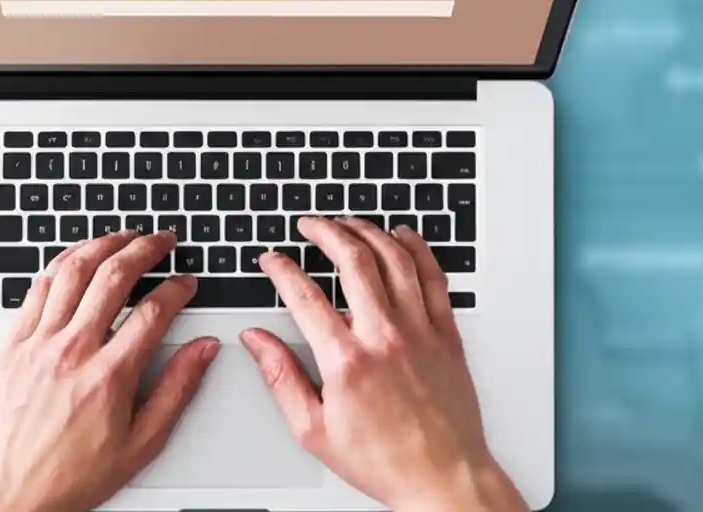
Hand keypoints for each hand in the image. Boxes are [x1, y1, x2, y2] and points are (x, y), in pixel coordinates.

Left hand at [0, 230, 217, 511]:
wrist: (14, 491)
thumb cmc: (74, 473)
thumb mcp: (143, 442)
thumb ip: (177, 389)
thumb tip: (204, 351)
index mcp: (108, 377)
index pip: (153, 312)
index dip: (176, 289)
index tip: (186, 283)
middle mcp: (72, 353)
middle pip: (113, 277)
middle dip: (144, 249)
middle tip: (161, 241)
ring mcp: (38, 345)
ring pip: (72, 272)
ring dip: (101, 245)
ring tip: (122, 237)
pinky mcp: (13, 344)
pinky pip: (37, 289)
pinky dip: (61, 265)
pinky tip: (76, 258)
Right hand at [242, 217, 525, 511]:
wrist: (443, 479)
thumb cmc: (384, 461)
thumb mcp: (313, 429)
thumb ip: (280, 377)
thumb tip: (256, 341)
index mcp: (347, 361)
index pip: (305, 295)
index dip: (282, 269)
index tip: (273, 259)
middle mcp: (385, 337)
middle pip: (353, 261)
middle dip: (326, 232)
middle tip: (310, 224)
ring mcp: (420, 331)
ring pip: (395, 260)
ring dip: (368, 232)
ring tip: (349, 223)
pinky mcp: (447, 335)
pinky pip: (434, 277)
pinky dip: (418, 250)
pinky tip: (404, 237)